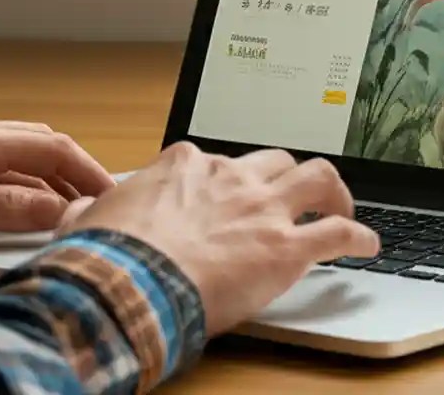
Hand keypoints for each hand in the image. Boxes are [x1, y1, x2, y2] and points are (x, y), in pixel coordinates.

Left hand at [0, 117, 114, 243]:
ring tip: (65, 206)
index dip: (87, 172)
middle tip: (97, 200)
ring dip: (48, 174)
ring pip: (18, 149)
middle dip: (75, 169)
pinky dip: (20, 177)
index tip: (111, 196)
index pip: (51, 148)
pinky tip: (16, 201)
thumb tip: (54, 208)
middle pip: (40, 142)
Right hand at [64, 142, 378, 334]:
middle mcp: (231, 177)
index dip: (227, 180)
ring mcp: (263, 209)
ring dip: (335, 192)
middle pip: (274, 161)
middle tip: (292, 195)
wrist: (130, 282)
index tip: (228, 194)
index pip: (217, 160)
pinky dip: (359, 237)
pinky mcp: (287, 248)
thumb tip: (76, 213)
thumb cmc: (108, 256)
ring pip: (318, 179)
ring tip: (343, 206)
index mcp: (186, 165)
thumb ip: (91, 211)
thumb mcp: (90, 220)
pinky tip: (368, 246)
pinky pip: (339, 233)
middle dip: (286, 177)